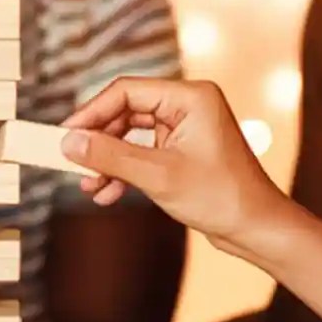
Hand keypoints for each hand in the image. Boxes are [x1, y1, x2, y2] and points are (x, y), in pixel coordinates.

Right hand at [60, 78, 290, 255]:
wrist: (257, 229)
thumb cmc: (221, 197)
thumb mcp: (157, 175)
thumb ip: (110, 155)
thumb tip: (70, 142)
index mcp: (190, 97)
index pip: (126, 91)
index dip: (91, 112)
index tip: (65, 134)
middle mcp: (188, 105)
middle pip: (126, 112)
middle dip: (99, 141)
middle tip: (70, 160)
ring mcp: (185, 128)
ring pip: (131, 135)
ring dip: (108, 160)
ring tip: (89, 186)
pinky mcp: (182, 150)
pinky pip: (143, 152)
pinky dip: (124, 171)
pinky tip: (107, 193)